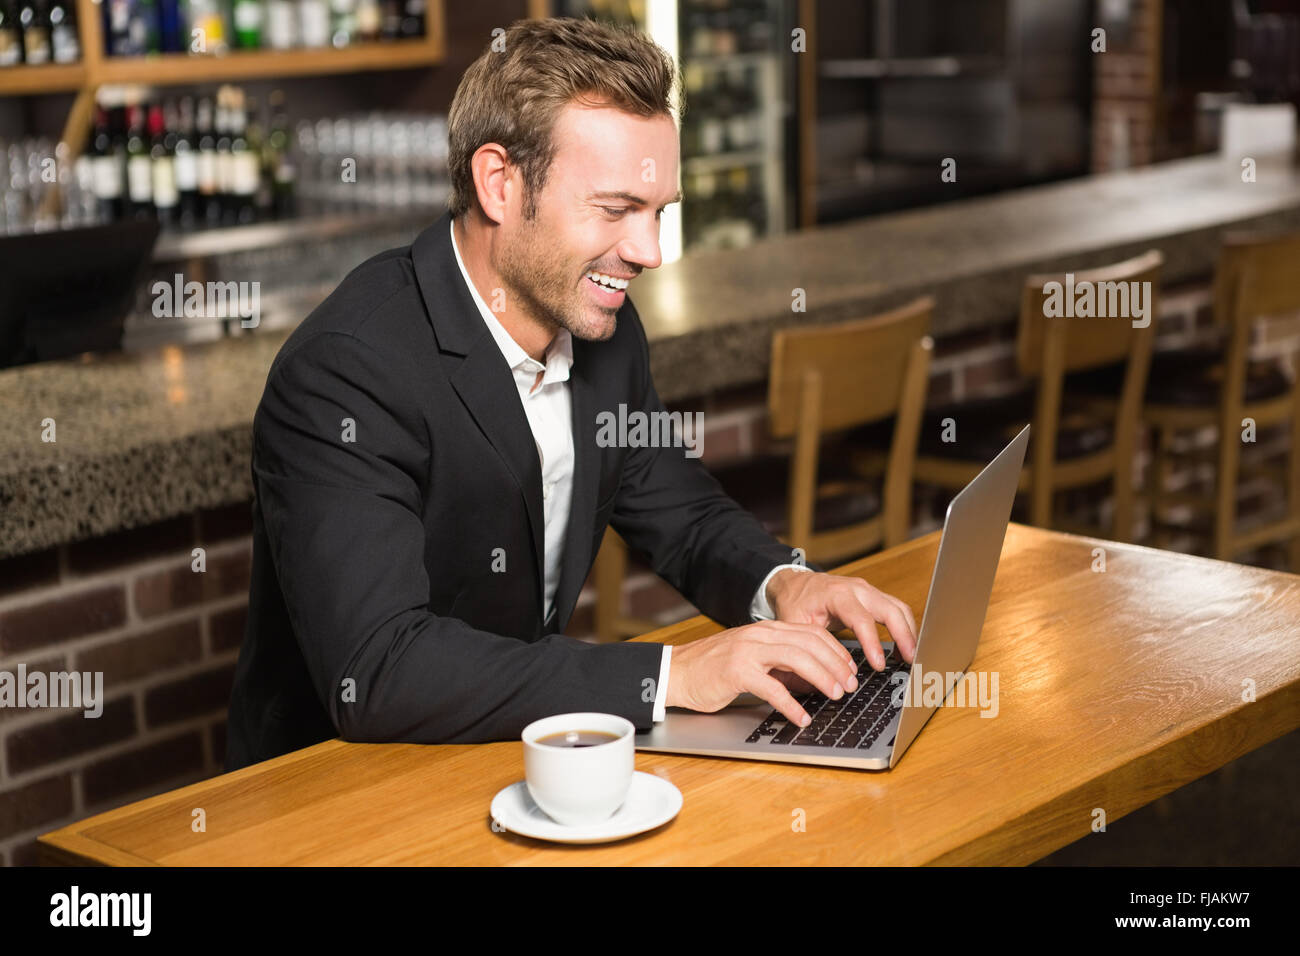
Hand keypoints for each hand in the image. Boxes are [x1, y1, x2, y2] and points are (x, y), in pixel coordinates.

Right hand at [664, 619, 859, 727]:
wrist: (675, 672)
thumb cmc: (712, 669)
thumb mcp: (751, 657)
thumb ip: (779, 662)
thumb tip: (813, 678)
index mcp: (765, 630)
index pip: (811, 633)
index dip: (836, 650)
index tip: (850, 668)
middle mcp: (759, 636)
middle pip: (809, 644)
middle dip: (836, 665)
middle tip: (850, 685)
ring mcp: (747, 652)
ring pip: (797, 659)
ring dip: (822, 678)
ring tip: (834, 695)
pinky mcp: (736, 672)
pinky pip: (772, 688)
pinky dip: (791, 704)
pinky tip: (801, 717)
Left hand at [766, 569, 917, 670]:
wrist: (795, 583)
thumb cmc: (795, 602)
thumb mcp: (794, 624)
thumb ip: (807, 647)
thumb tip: (817, 677)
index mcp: (837, 595)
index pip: (862, 619)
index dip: (873, 643)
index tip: (879, 665)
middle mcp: (857, 589)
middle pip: (890, 610)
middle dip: (904, 636)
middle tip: (911, 661)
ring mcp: (868, 591)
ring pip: (899, 608)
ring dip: (909, 632)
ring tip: (911, 658)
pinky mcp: (874, 596)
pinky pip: (896, 609)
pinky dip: (904, 627)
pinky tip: (903, 648)